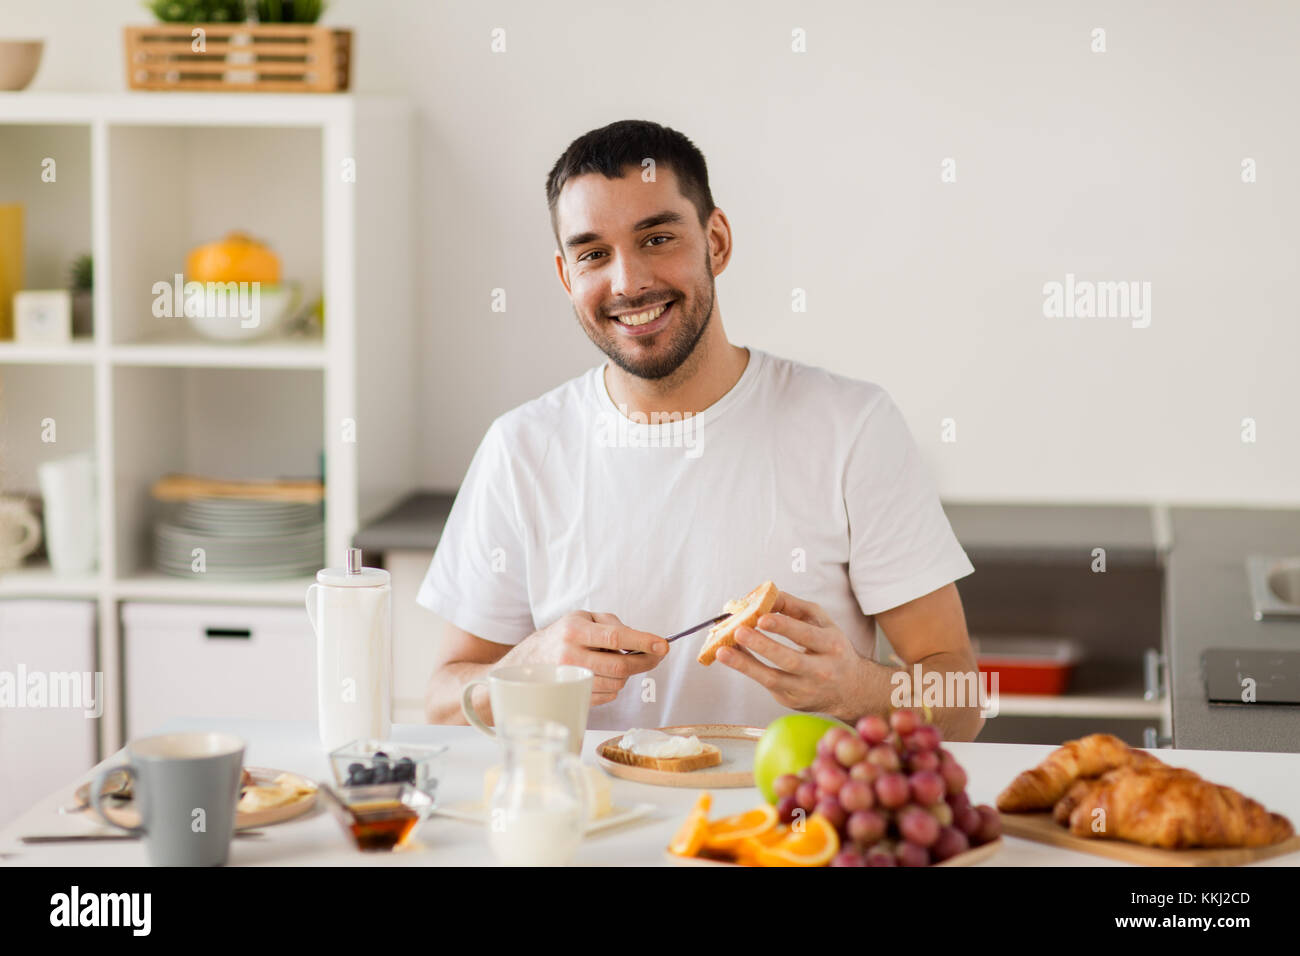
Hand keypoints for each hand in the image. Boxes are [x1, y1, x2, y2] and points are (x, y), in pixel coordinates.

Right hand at [501, 611, 667, 706]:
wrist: (530, 660)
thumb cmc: (563, 635)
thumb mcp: (583, 618)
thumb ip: (612, 624)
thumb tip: (641, 642)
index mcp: (575, 631)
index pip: (616, 637)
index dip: (643, 641)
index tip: (663, 644)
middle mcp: (570, 655)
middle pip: (620, 665)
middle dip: (645, 662)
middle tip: (656, 655)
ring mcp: (571, 679)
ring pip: (617, 683)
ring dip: (626, 674)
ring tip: (616, 662)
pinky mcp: (574, 696)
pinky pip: (609, 695)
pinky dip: (614, 685)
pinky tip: (604, 674)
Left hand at [715, 590, 865, 719]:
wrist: (850, 689)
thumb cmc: (832, 649)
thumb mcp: (823, 624)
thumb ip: (795, 607)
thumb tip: (766, 597)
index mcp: (832, 646)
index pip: (807, 635)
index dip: (784, 627)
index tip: (762, 617)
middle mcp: (821, 671)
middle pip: (790, 659)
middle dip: (763, 646)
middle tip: (739, 632)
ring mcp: (805, 690)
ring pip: (773, 678)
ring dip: (746, 665)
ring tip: (723, 651)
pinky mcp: (791, 701)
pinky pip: (766, 685)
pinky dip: (747, 670)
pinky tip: (732, 658)